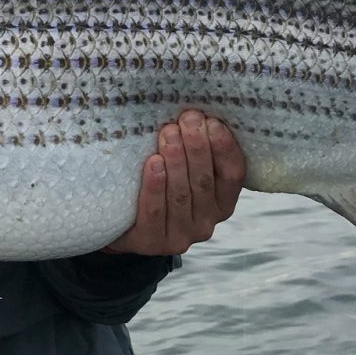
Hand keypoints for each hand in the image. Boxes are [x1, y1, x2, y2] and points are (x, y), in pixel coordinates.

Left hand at [105, 110, 244, 254]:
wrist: (122, 222)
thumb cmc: (159, 184)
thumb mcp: (183, 168)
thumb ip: (195, 148)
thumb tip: (197, 112)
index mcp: (222, 202)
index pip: (233, 175)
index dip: (225, 148)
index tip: (213, 122)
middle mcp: (206, 222)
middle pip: (204, 182)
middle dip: (198, 147)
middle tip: (188, 119)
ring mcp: (181, 236)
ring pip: (181, 195)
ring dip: (177, 161)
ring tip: (169, 133)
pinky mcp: (153, 243)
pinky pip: (155, 212)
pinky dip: (155, 186)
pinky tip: (153, 163)